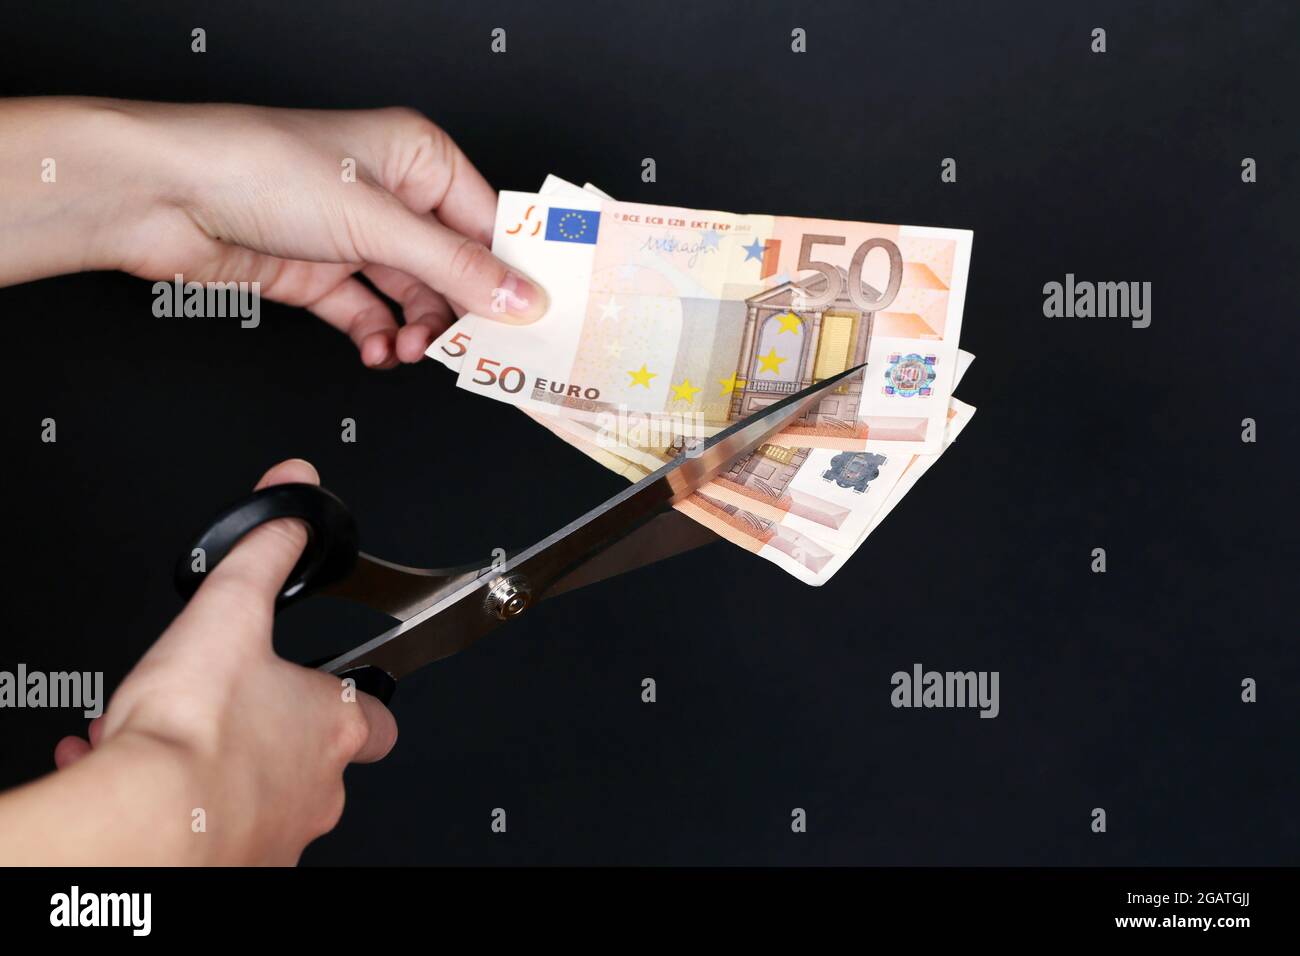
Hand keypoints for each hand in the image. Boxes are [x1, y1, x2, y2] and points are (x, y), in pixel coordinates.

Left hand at [0, 97, 547, 366]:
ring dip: (419, 330)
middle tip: (476, 351)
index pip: (489, 222)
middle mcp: (390, 194)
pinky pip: (369, 313)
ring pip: (413, 296)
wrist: (160, 195)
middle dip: (462, 312)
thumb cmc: (258, 167)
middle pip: (454, 267)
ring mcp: (354, 236)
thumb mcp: (378, 221)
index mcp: (418, 156)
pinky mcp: (319, 272)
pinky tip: (379, 351)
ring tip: (413, 350)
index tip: (537, 317)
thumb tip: (520, 298)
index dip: (513, 272)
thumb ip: (456, 268)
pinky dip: (377, 337)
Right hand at [45, 458, 396, 864]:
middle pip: (313, 759)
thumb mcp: (229, 611)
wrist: (141, 825)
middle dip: (270, 733)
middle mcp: (318, 790)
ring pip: (259, 798)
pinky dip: (178, 801)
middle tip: (229, 710)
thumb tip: (292, 506)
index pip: (377, 715)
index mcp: (333, 725)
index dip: (356, 694)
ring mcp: (278, 837)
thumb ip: (265, 552)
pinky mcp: (231, 867)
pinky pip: (211, 832)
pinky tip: (135, 770)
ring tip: (173, 739)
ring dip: (222, 767)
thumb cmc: (193, 733)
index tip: (334, 684)